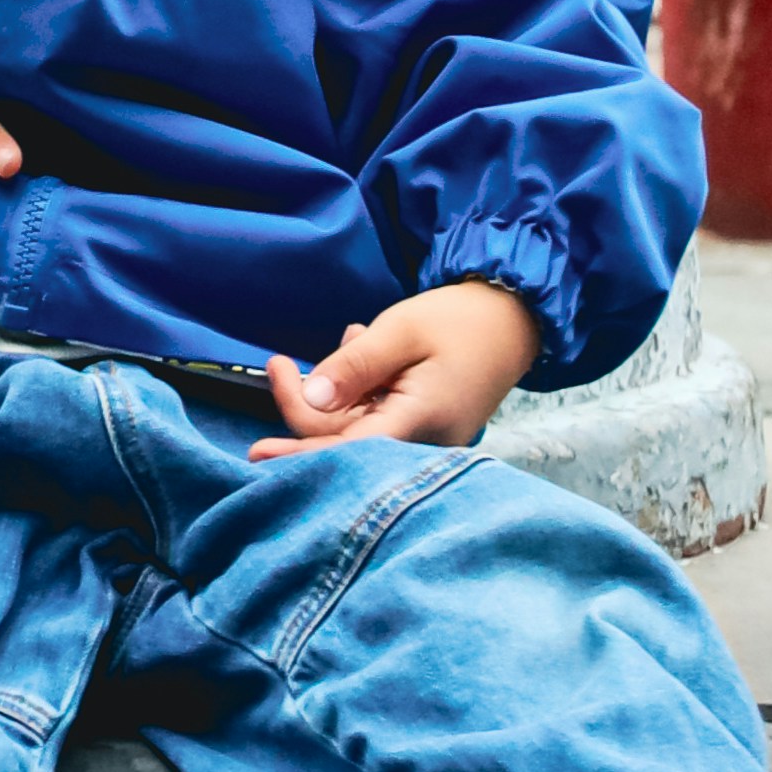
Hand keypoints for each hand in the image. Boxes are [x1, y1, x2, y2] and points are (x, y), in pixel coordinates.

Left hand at [249, 278, 545, 457]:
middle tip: (279, 363)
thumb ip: (355, 365)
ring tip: (351, 336)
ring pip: (357, 428)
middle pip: (345, 442)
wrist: (514, 316)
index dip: (300, 455)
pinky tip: (361, 347)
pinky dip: (357, 389)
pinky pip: (375, 417)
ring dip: (334, 391)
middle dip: (306, 406)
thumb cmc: (460, 320)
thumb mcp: (401, 331)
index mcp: (420, 422)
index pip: (349, 452)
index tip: (258, 450)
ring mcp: (423, 436)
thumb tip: (311, 400)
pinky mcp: (421, 424)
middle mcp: (422, 441)